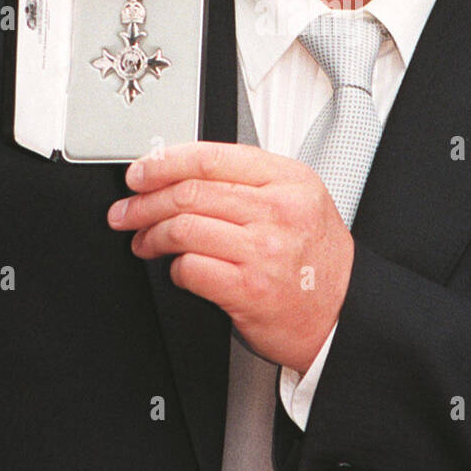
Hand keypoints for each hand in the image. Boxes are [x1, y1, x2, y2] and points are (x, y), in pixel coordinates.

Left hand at [107, 141, 353, 372]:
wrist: (343, 313)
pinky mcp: (249, 290)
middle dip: (144, 202)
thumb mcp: (300, 200)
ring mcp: (264, 250)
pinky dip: (175, 269)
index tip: (141, 173)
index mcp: (288, 179)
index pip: (210, 157)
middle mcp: (278, 211)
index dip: (164, 162)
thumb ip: (250, 179)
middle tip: (127, 211)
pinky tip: (178, 269)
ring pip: (183, 229)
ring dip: (152, 236)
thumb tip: (182, 171)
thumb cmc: (318, 259)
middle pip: (189, 192)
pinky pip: (190, 269)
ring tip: (145, 242)